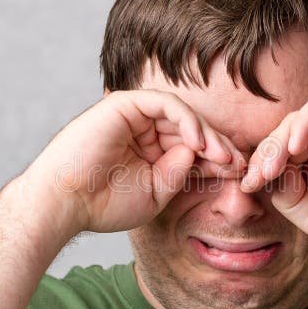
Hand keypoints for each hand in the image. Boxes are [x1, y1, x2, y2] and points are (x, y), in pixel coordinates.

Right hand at [22, 89, 246, 236]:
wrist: (66, 202)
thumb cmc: (104, 204)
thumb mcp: (156, 193)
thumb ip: (180, 173)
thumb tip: (201, 154)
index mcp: (150, 152)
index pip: (192, 149)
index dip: (218, 160)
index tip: (241, 175)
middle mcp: (144, 130)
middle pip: (192, 130)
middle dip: (219, 147)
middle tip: (241, 164)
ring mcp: (134, 116)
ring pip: (184, 116)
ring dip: (207, 135)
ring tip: (224, 157)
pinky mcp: (125, 104)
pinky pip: (165, 105)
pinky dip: (187, 120)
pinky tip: (199, 143)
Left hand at [239, 97, 307, 255]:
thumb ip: (284, 194)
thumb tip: (265, 176)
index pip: (277, 155)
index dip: (260, 167)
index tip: (249, 186)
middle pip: (281, 135)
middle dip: (265, 155)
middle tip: (258, 176)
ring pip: (295, 120)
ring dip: (279, 141)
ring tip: (275, 166)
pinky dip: (302, 124)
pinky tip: (296, 147)